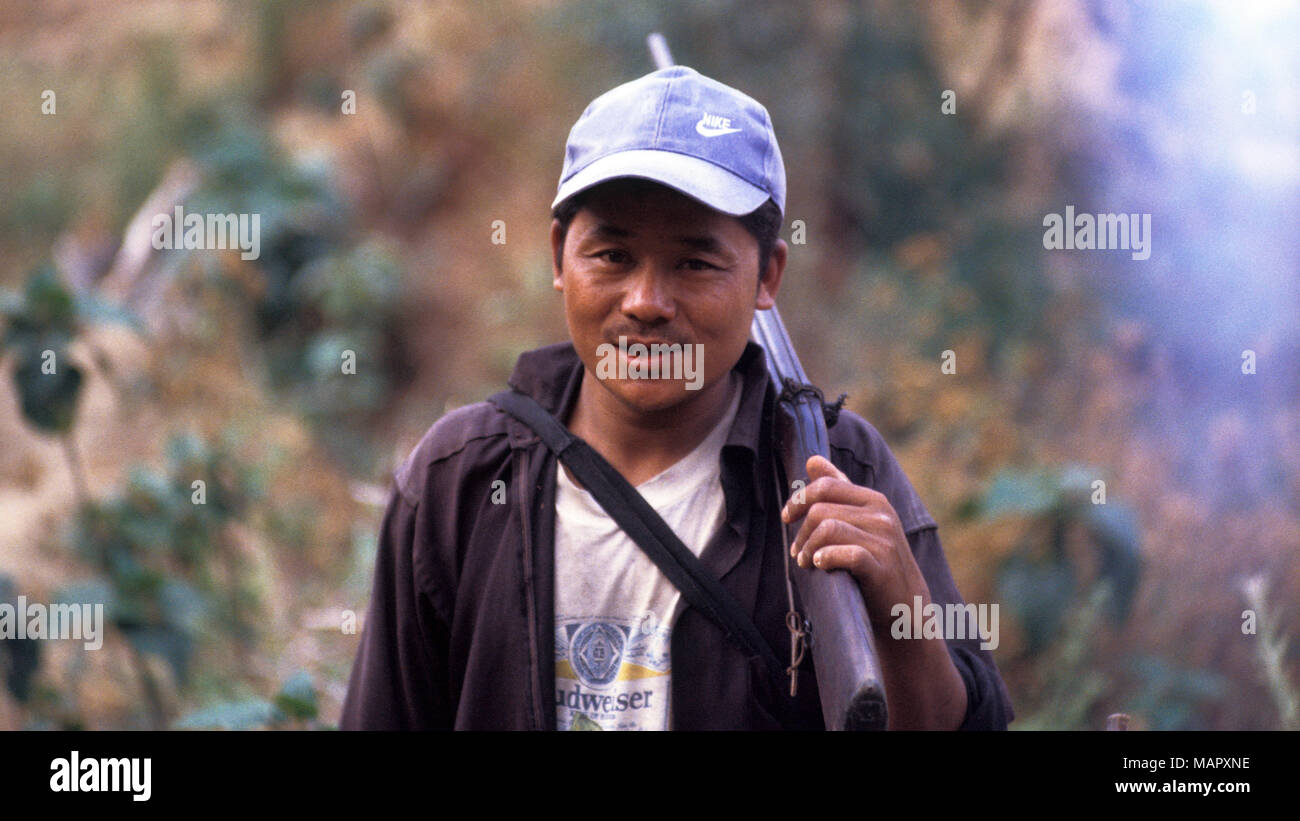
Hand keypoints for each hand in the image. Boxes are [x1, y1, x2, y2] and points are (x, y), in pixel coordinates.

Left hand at [780, 454, 929, 629]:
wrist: (905, 605)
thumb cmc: (876, 560)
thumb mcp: (861, 520)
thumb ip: (838, 490)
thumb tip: (812, 460)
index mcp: (874, 500)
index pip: (826, 486)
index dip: (799, 500)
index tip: (787, 518)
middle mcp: (881, 516)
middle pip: (820, 510)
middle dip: (801, 532)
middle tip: (797, 553)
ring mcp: (884, 541)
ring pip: (827, 529)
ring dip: (808, 548)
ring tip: (806, 562)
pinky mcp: (882, 567)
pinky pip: (846, 553)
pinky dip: (826, 558)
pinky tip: (821, 566)